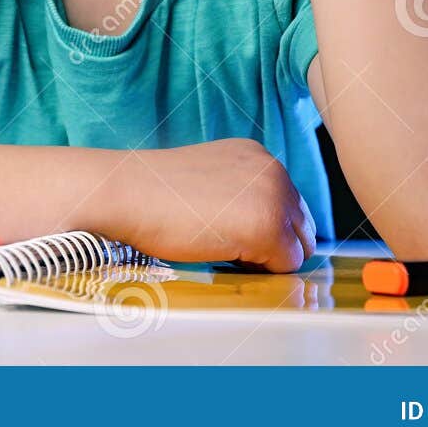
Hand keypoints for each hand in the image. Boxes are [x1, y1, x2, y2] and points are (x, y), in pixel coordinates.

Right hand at [100, 139, 316, 270]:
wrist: (126, 193)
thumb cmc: (154, 193)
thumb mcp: (209, 180)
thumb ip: (241, 194)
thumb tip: (262, 230)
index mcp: (259, 156)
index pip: (288, 205)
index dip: (265, 229)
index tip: (231, 234)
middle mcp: (274, 170)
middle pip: (301, 227)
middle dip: (273, 244)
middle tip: (226, 245)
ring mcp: (274, 196)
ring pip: (298, 247)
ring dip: (267, 257)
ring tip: (222, 246)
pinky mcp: (268, 226)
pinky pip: (286, 265)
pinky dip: (260, 270)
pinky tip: (222, 252)